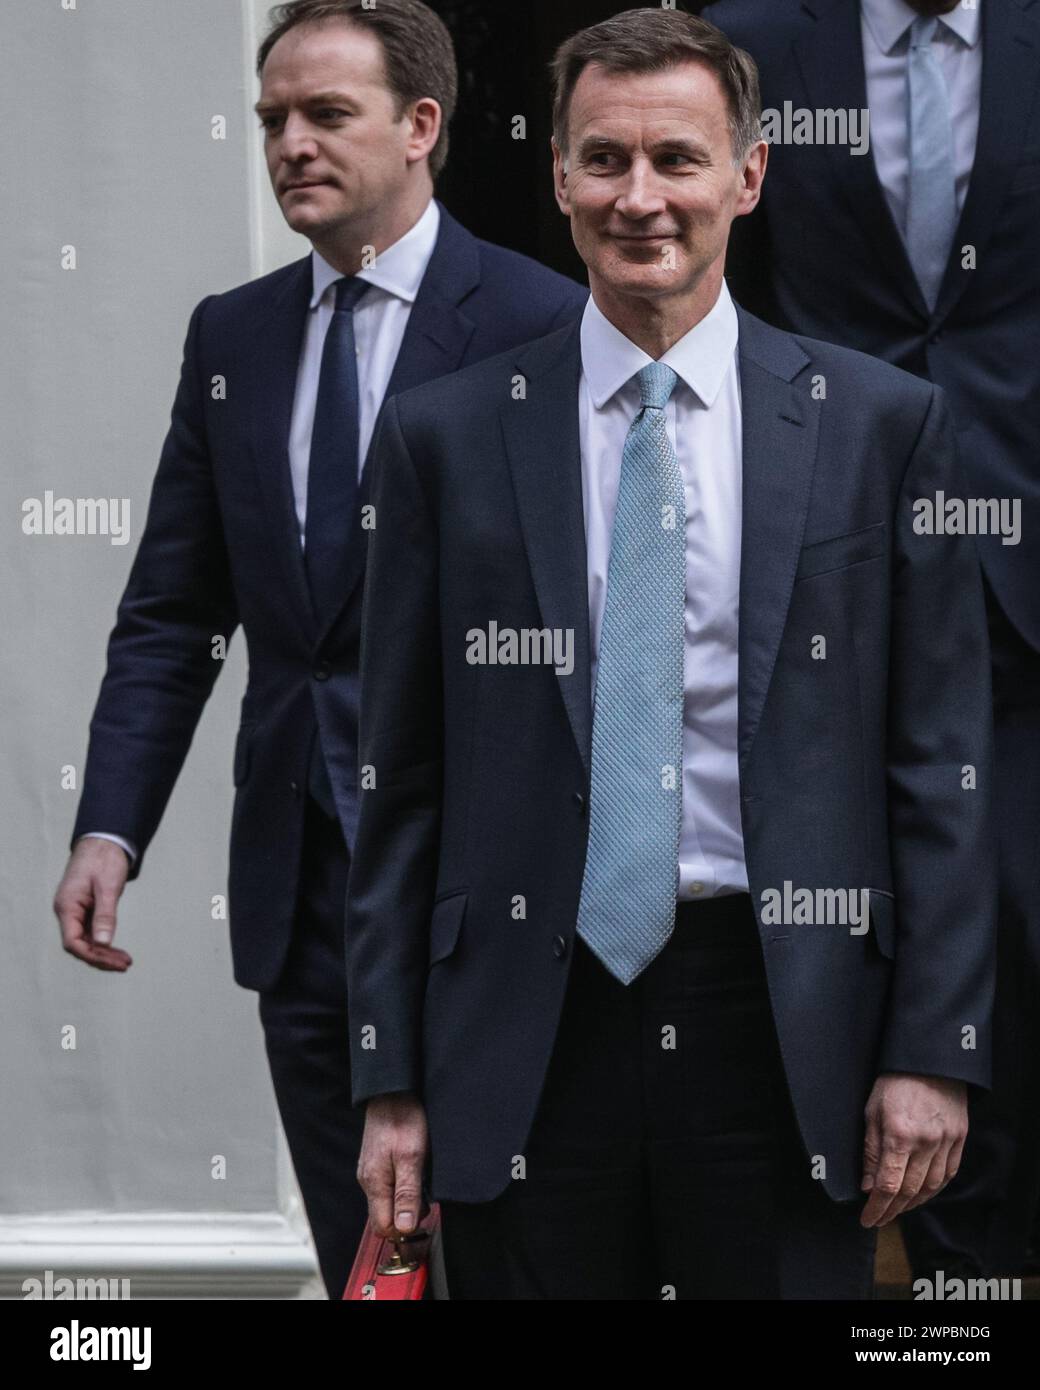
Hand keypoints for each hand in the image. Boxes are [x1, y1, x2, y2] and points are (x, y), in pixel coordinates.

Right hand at [52, 838, 132, 971]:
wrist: (104, 840)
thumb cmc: (104, 859)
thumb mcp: (108, 887)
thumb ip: (105, 915)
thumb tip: (104, 943)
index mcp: (67, 906)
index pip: (73, 942)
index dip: (92, 956)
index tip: (114, 962)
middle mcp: (68, 911)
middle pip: (80, 945)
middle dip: (102, 958)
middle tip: (125, 965)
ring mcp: (75, 911)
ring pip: (86, 941)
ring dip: (104, 953)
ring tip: (125, 962)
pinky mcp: (85, 909)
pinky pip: (91, 932)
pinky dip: (104, 943)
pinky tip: (116, 950)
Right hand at [357, 1092, 428, 1237]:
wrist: (392, 1090)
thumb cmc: (403, 1119)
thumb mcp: (412, 1157)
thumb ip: (407, 1194)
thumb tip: (403, 1228)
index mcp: (374, 1183)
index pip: (383, 1227)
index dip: (404, 1228)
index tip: (422, 1215)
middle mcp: (368, 1181)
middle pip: (385, 1216)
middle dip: (407, 1214)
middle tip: (426, 1196)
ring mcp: (371, 1171)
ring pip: (388, 1201)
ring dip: (407, 1198)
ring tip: (422, 1178)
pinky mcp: (377, 1162)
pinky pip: (388, 1186)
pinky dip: (403, 1185)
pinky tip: (415, 1169)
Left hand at [860, 1072, 967, 1227]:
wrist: (929, 1060)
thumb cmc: (894, 1082)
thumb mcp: (872, 1111)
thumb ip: (871, 1151)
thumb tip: (868, 1185)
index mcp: (899, 1135)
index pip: (888, 1185)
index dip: (877, 1208)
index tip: (867, 1220)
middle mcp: (925, 1143)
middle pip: (909, 1191)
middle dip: (892, 1210)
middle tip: (879, 1219)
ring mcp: (946, 1142)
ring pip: (931, 1187)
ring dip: (913, 1204)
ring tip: (897, 1209)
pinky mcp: (959, 1139)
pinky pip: (949, 1174)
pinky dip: (934, 1189)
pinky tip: (922, 1194)